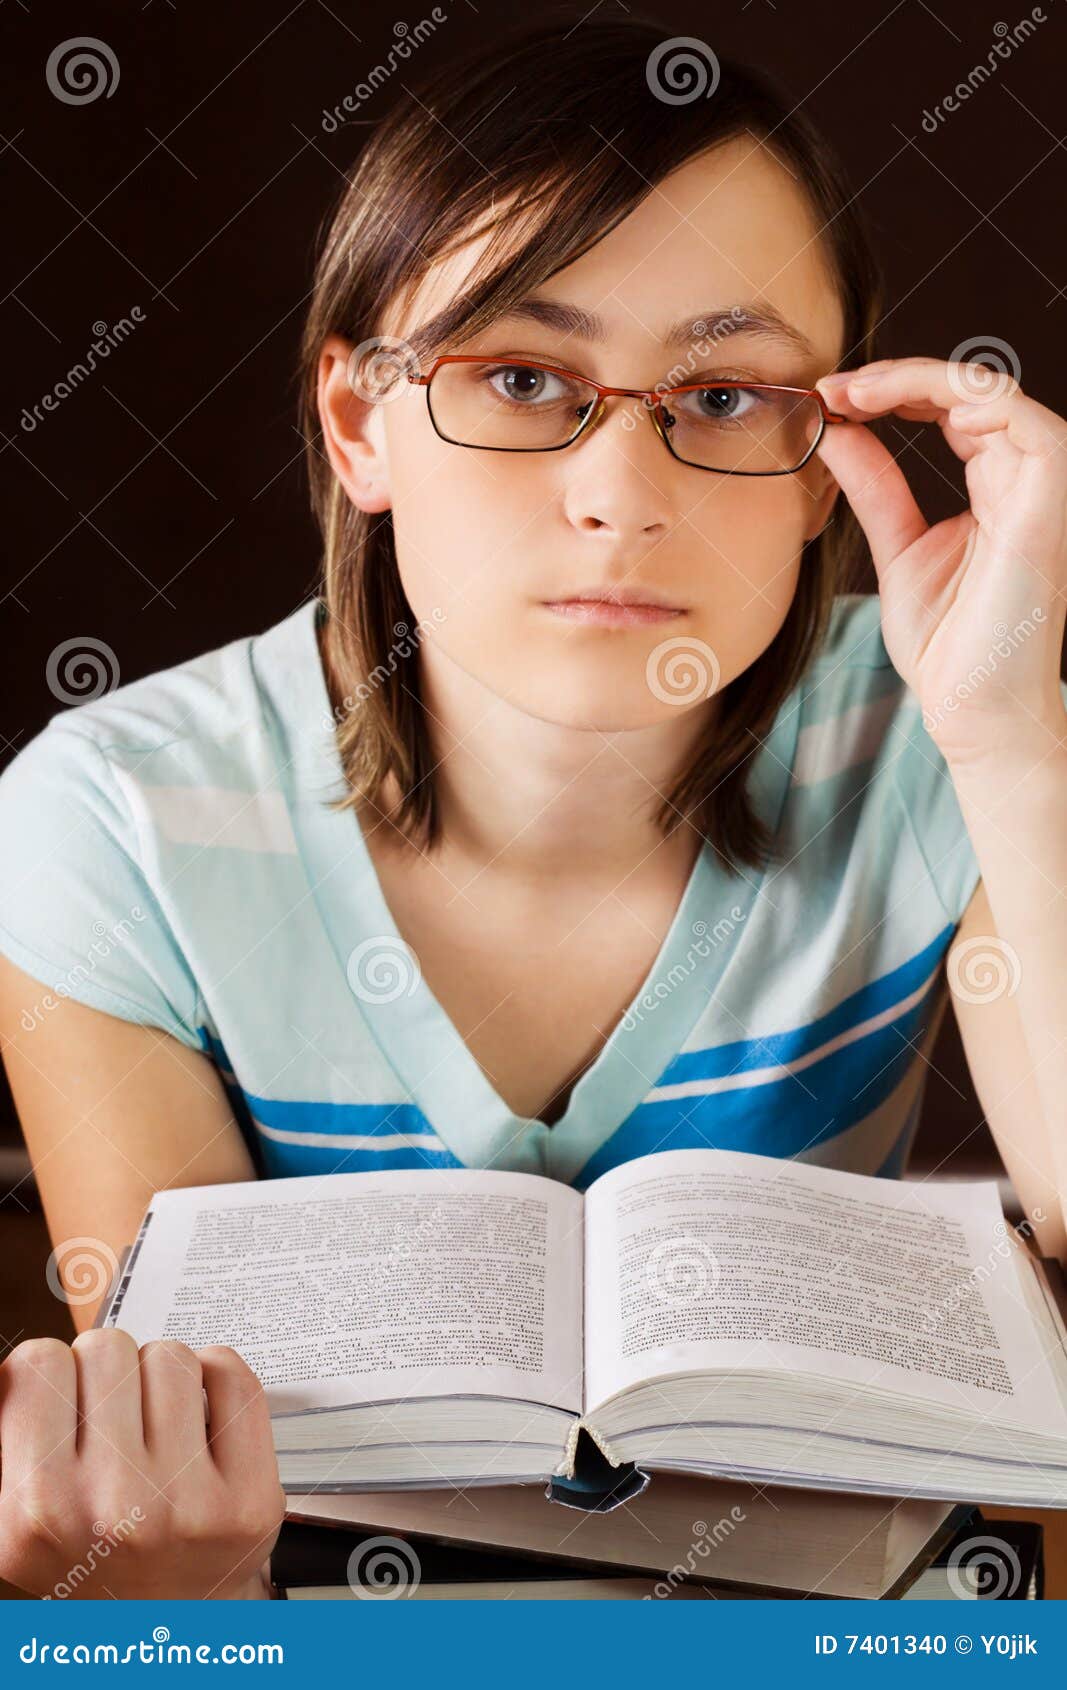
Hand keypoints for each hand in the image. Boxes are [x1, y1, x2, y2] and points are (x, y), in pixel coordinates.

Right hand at [0, 1331, 284, 1599]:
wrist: (160, 1638)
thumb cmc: (91, 1562)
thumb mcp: (22, 1518)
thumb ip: (17, 1435)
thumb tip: (29, 1366)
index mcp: (36, 1511)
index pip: (38, 1365)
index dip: (54, 1375)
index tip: (64, 1398)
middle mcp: (111, 1510)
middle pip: (107, 1349)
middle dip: (109, 1373)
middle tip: (114, 1419)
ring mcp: (186, 1505)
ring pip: (169, 1355)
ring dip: (159, 1378)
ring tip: (154, 1427)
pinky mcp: (249, 1500)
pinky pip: (232, 1375)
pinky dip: (216, 1380)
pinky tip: (201, 1418)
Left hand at [814, 356, 1066, 762]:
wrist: (972, 706)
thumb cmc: (946, 645)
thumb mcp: (897, 549)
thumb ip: (874, 488)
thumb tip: (837, 431)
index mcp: (996, 486)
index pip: (953, 409)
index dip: (893, 392)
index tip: (830, 398)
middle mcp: (1025, 477)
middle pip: (970, 389)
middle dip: (895, 377)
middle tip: (833, 389)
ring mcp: (1040, 485)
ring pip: (990, 389)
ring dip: (917, 377)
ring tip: (855, 393)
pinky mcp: (1046, 498)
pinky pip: (1017, 416)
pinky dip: (960, 395)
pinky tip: (901, 407)